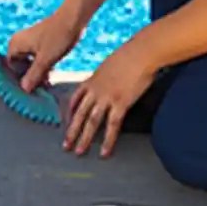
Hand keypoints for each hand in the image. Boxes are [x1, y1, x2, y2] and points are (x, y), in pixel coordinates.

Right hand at [6, 7, 84, 91]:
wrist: (74, 19)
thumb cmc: (58, 36)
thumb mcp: (46, 59)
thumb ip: (34, 75)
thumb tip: (24, 89)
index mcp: (15, 44)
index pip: (10, 68)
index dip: (18, 79)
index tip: (27, 91)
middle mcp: (19, 43)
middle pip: (19, 67)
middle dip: (29, 78)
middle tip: (38, 90)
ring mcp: (29, 43)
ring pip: (29, 64)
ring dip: (37, 74)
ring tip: (46, 85)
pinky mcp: (39, 43)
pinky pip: (36, 59)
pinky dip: (42, 68)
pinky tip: (50, 76)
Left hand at [63, 42, 159, 157]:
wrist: (140, 52)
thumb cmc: (129, 55)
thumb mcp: (110, 64)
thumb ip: (105, 75)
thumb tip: (108, 78)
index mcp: (91, 81)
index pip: (75, 99)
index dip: (70, 112)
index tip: (66, 122)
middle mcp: (95, 91)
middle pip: (79, 114)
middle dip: (71, 131)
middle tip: (65, 146)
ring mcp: (106, 98)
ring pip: (91, 122)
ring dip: (84, 139)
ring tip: (79, 153)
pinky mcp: (120, 103)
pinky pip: (112, 126)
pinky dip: (108, 141)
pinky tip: (105, 152)